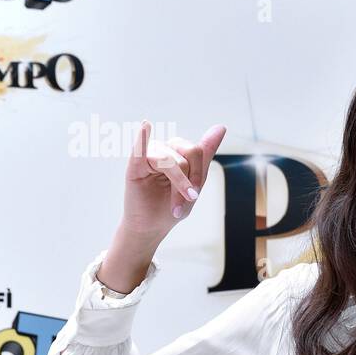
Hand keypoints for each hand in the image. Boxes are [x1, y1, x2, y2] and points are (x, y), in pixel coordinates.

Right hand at [120, 121, 225, 240]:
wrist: (152, 228)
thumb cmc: (171, 205)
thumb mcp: (194, 181)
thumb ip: (205, 153)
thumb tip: (221, 126)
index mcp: (178, 151)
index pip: (196, 150)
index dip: (198, 174)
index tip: (194, 195)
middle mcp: (163, 149)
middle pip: (188, 152)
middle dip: (190, 180)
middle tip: (186, 200)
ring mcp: (148, 156)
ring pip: (171, 161)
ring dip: (178, 186)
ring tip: (176, 207)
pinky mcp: (134, 167)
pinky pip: (140, 150)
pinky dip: (143, 139)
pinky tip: (145, 126)